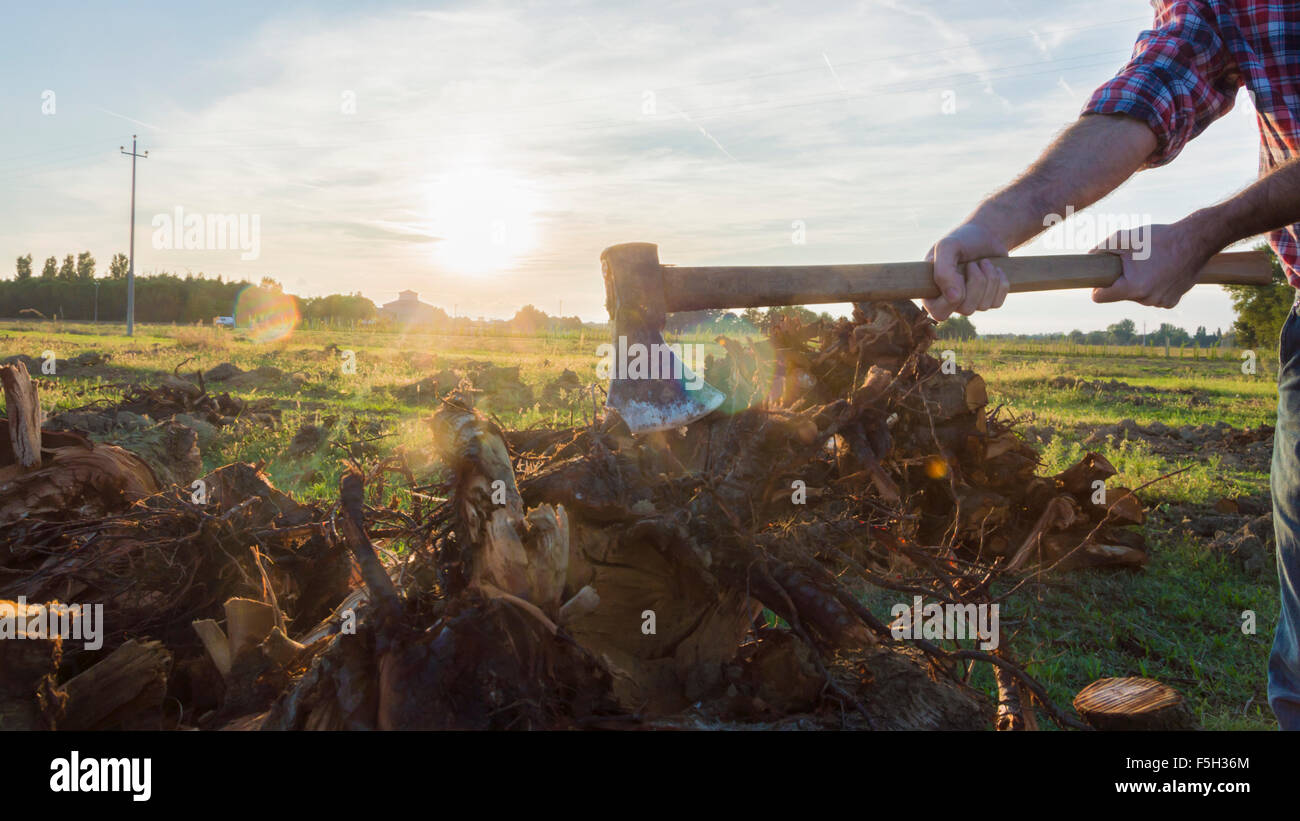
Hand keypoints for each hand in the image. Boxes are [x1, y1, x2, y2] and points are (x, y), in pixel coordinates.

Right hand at [923, 222, 1010, 320]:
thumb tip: (953, 298)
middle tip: (973, 264)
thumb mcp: (947, 247)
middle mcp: (949, 302)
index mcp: (931, 293)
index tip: (959, 271)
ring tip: (984, 262)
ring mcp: (970, 303)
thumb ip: (943, 271)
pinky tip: (995, 269)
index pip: (940, 312)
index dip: (954, 295)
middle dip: (976, 283)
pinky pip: (997, 303)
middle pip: (966, 310)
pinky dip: (1000, 283)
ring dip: (989, 279)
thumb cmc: (961, 240)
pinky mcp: (988, 301)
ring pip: (983, 306)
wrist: (984, 234)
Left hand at [1090, 221, 1218, 306]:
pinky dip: (1154, 287)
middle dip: (1121, 281)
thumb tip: (1088, 257)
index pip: (1100, 298)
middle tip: (1133, 263)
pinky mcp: (1171, 302)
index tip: (1100, 278)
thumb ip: (1102, 248)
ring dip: (1138, 283)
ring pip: (1137, 296)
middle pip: (1120, 295)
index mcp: (1132, 287)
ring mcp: (1160, 303)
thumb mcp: (1124, 238)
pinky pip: (1153, 298)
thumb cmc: (1158, 238)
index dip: (1097, 287)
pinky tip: (1162, 272)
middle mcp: (1146, 300)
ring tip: (1150, 265)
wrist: (1196, 240)